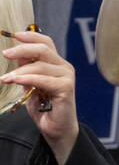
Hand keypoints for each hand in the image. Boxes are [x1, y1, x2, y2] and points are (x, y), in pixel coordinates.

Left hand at [1, 31, 78, 164]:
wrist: (56, 130)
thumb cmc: (44, 109)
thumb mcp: (29, 85)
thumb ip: (26, 70)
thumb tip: (16, 54)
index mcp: (56, 64)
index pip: (45, 43)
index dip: (30, 36)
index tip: (14, 35)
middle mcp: (63, 67)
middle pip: (43, 49)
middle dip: (22, 49)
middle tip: (5, 54)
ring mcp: (67, 76)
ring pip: (40, 65)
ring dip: (19, 71)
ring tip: (5, 78)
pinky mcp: (66, 87)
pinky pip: (43, 79)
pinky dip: (27, 79)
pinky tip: (15, 80)